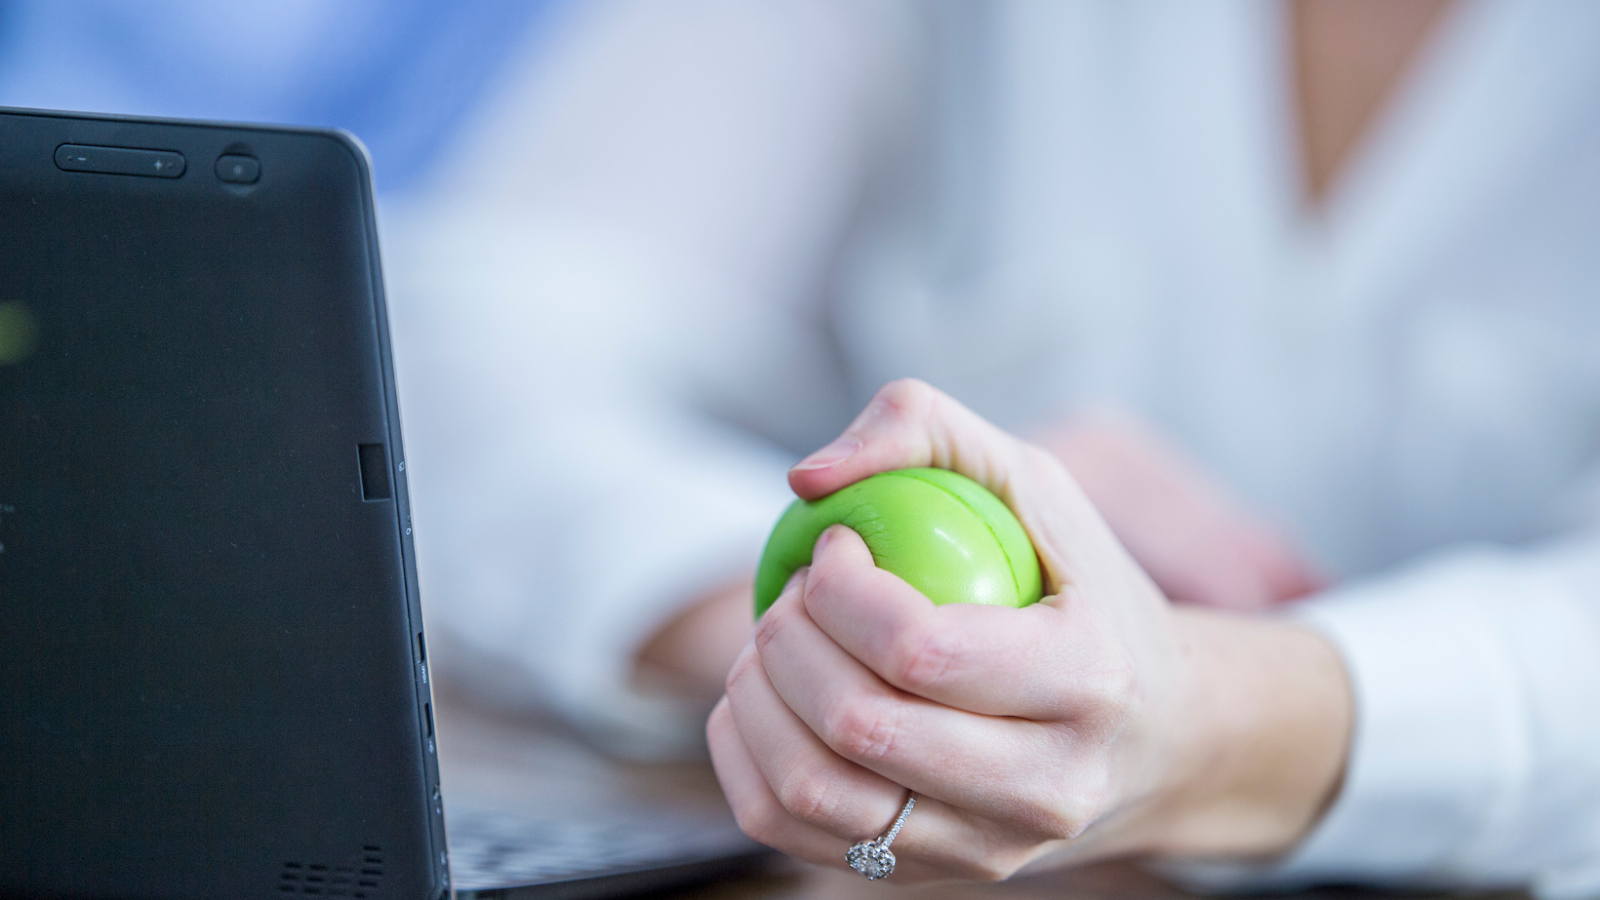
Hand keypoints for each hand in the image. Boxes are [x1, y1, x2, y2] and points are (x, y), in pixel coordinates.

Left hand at [708, 380, 1350, 880]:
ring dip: (756, 702)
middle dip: (788, 639)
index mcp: (1087, 681)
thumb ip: (928, 427)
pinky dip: (748, 759)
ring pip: (816, 794)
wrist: (1163, 735)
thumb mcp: (1036, 483)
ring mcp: (991, 849)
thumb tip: (805, 480)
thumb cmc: (1083, 590)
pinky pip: (796, 834)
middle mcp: (1047, 787)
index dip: (841, 591)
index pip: (921, 652)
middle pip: (859, 726)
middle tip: (795, 593)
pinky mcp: (939, 877)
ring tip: (775, 645)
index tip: (834, 546)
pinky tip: (764, 702)